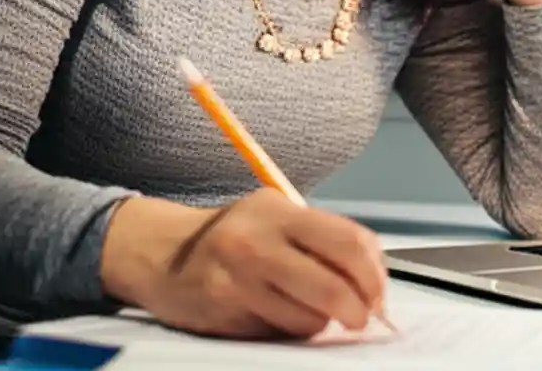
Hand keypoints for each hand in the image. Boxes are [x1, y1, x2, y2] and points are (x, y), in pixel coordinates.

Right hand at [101, 189, 387, 338]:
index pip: (349, 241)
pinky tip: (278, 315)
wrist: (162, 254)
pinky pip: (277, 331)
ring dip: (321, 323)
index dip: (374, 275)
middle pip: (333, 285)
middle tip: (362, 318)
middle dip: (358, 309)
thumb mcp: (277, 219)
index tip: (379, 293)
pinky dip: (290, 330)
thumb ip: (324, 241)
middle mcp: (257, 239)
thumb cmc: (235, 239)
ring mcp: (236, 276)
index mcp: (280, 209)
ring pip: (308, 317)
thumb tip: (375, 282)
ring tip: (311, 313)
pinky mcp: (222, 309)